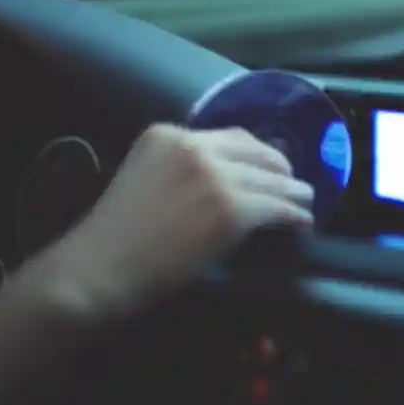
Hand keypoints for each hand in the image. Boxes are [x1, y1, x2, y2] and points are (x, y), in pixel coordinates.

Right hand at [36, 124, 313, 318]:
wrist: (98, 269)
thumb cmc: (113, 237)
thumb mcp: (142, 178)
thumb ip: (179, 167)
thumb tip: (226, 178)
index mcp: (167, 134)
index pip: (230, 136)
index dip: (257, 153)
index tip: (270, 164)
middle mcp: (195, 147)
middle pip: (257, 152)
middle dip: (280, 168)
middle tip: (295, 184)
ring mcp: (216, 177)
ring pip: (273, 180)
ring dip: (294, 193)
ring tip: (306, 202)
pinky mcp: (233, 209)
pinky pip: (277, 208)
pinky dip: (294, 215)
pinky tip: (302, 223)